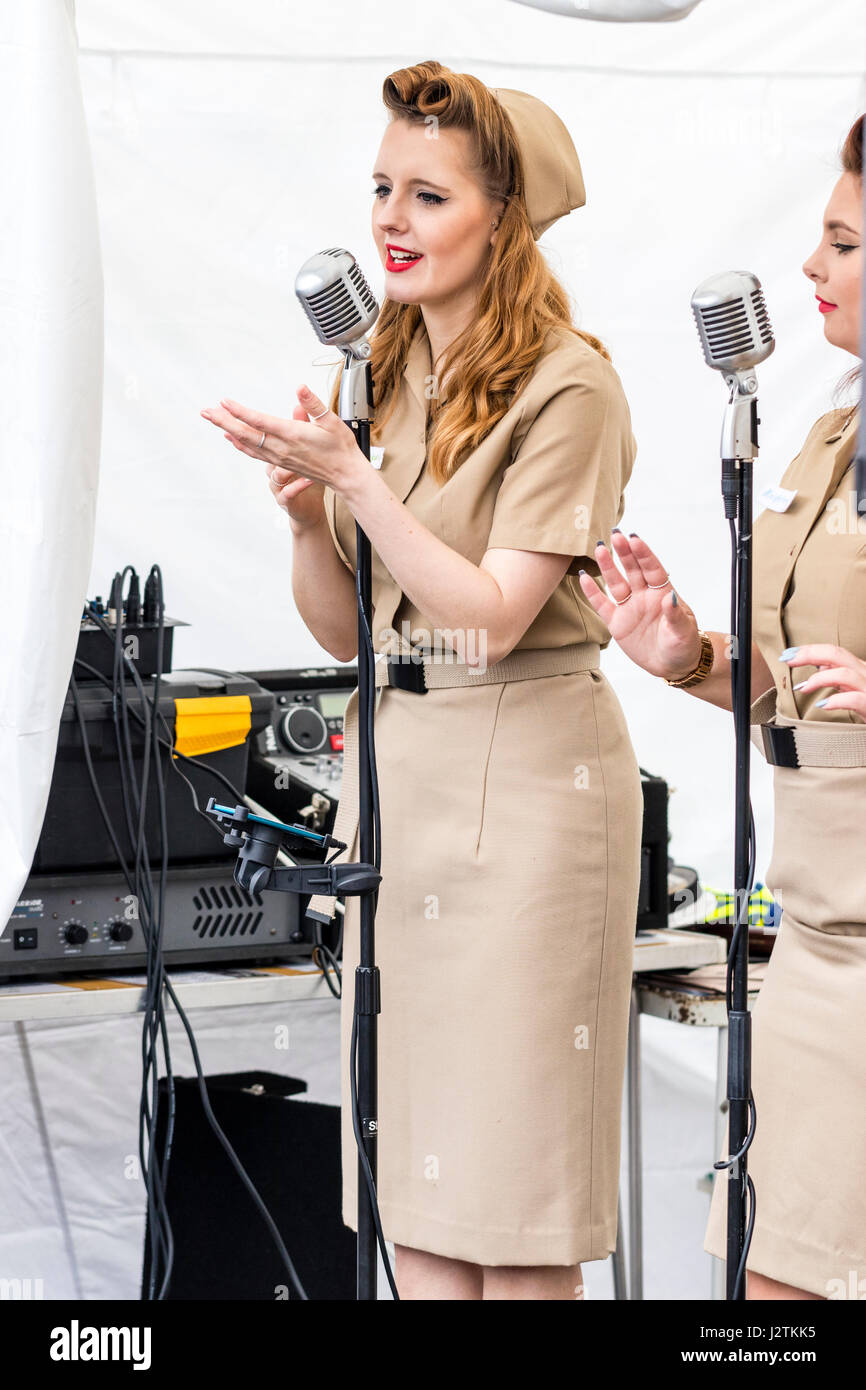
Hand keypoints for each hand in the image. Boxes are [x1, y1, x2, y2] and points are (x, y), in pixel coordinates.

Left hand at [200, 384, 364, 525]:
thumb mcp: (331, 421)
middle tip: (206, 411)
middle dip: (224, 421)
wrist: (345, 475)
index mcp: (293, 434)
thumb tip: (300, 388)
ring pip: (247, 444)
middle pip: (246, 433)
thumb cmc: (340, 448)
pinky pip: (254, 453)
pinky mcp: (280, 463)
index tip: (224, 401)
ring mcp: (279, 457)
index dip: (239, 411)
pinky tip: (231, 439)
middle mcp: (282, 448)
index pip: (259, 421)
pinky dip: (239, 445)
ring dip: (228, 431)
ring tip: (213, 420)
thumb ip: (313, 404)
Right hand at [577, 531, 701, 679]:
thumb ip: (675, 614)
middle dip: (624, 552)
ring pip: (616, 582)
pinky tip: (584, 577)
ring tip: (599, 548)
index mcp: (663, 593)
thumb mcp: (684, 631)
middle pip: (633, 570)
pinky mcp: (617, 622)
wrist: (672, 666)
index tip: (635, 539)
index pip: (652, 569)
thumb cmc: (683, 646)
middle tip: (616, 534)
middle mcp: (644, 596)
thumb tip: (671, 597)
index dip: (643, 554)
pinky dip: (592, 592)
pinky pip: (602, 604)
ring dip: (607, 566)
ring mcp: (629, 607)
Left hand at [781, 643, 865, 721]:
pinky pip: (855, 700)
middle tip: (787, 659)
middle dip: (809, 654)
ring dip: (819, 679)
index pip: (834, 651)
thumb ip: (839, 678)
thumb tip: (819, 667)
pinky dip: (837, 700)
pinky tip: (822, 705)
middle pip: (837, 654)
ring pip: (845, 674)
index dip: (810, 650)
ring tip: (802, 687)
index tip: (788, 654)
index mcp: (861, 669)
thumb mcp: (855, 689)